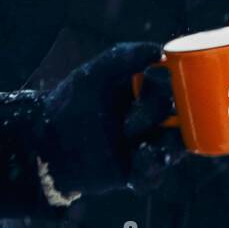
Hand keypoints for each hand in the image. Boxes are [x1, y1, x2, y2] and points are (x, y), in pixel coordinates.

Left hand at [38, 42, 185, 196]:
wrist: (46, 143)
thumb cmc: (70, 103)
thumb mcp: (95, 75)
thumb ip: (125, 57)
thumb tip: (160, 51)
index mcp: (146, 94)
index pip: (177, 91)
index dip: (179, 91)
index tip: (167, 87)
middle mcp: (151, 121)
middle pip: (182, 121)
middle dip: (169, 122)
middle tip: (134, 123)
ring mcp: (146, 147)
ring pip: (174, 149)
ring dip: (165, 147)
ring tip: (143, 147)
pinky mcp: (135, 174)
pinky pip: (154, 176)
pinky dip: (149, 170)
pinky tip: (138, 161)